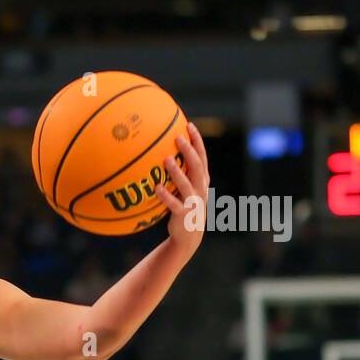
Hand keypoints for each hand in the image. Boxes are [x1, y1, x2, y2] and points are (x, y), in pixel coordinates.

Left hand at [155, 122, 209, 253]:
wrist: (189, 235)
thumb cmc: (183, 206)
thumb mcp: (184, 188)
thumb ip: (179, 173)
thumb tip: (158, 152)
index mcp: (202, 179)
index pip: (202, 156)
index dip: (197, 141)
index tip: (189, 125)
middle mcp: (200, 188)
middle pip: (197, 165)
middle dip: (189, 150)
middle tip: (178, 137)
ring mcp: (193, 201)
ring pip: (186, 183)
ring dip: (177, 171)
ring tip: (166, 159)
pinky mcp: (184, 214)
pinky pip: (174, 204)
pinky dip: (166, 195)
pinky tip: (157, 188)